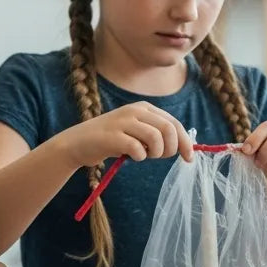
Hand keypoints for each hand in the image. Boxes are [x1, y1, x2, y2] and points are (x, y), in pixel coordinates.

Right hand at [54, 101, 192, 168]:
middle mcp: (135, 111)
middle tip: (159, 157)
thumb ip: (158, 134)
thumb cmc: (111, 140)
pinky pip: (138, 149)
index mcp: (144, 108)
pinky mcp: (112, 136)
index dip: (185, 142)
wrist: (77, 143)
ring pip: (156, 138)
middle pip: (169, 130)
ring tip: (144, 156)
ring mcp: (123, 121)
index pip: (174, 123)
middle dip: (170, 148)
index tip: (189, 159)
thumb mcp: (137, 132)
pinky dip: (139, 157)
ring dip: (155, 154)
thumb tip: (186, 147)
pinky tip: (131, 157)